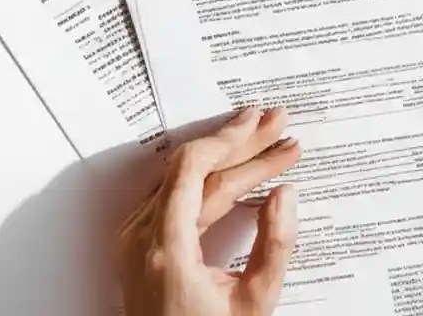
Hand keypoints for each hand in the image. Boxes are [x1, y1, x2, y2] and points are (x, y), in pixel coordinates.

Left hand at [117, 107, 301, 315]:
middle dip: (242, 144)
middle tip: (278, 125)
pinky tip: (241, 174)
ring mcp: (137, 242)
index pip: (194, 171)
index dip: (233, 140)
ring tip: (268, 145)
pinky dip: (212, 183)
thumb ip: (274, 246)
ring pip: (186, 183)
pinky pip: (177, 200)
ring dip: (229, 162)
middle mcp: (141, 239)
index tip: (265, 125)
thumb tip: (285, 195)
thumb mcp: (254, 304)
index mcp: (164, 249)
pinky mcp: (142, 246)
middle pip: (192, 171)